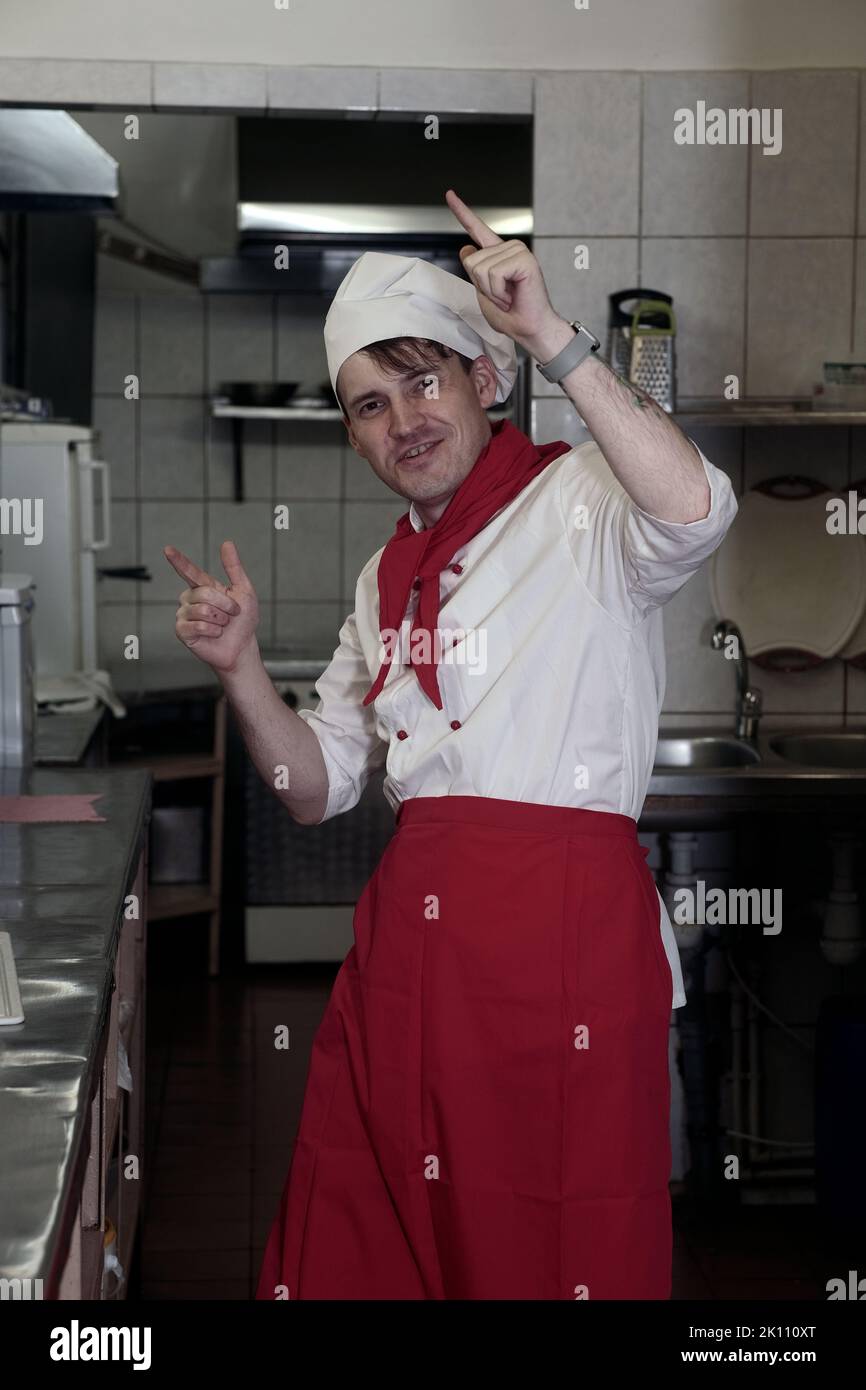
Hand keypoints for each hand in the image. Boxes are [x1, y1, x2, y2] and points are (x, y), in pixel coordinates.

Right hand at [164, 539, 259, 673]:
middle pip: (205, 593)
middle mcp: (190, 598)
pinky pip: (198, 625)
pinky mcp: (182, 631)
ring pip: (202, 610)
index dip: (179, 561)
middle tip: (232, 614)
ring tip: (222, 625)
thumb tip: (227, 543)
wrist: (242, 647)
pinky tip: (215, 634)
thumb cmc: (243, 621)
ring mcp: (184, 614)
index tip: (168, 549)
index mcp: (204, 587)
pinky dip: (213, 631)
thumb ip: (234, 568)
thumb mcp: (244, 592)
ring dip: (220, 620)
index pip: (190, 571)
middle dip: (226, 605)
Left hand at [445, 188, 573, 359]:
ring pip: (480, 269)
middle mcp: (508, 248)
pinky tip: (513, 295)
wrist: (530, 329)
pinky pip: (494, 274)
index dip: (462, 211)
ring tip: (508, 297)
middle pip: (471, 261)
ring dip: (491, 291)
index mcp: (497, 255)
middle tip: (502, 296)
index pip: (476, 228)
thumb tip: (466, 249)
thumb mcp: (483, 293)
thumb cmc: (511, 315)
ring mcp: (518, 251)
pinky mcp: (524, 259)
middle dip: (481, 286)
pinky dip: (499, 292)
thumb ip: (475, 271)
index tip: (450, 194)